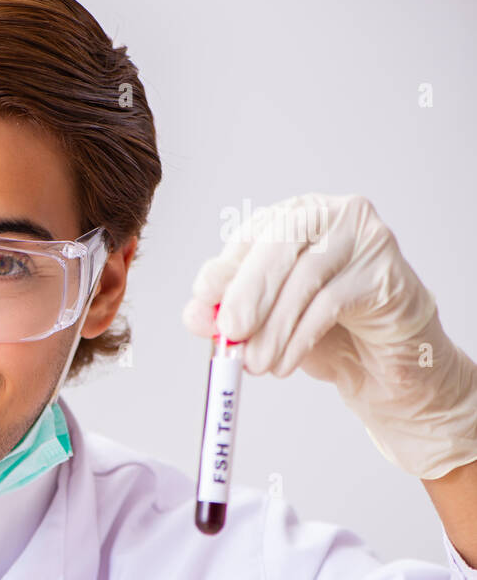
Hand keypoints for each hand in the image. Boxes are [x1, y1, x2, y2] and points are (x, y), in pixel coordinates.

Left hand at [182, 193, 476, 479]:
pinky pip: (333, 302)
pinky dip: (300, 337)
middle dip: (248, 290)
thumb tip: (193, 314)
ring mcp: (364, 238)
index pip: (255, 232)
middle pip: (281, 242)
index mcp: (294, 217)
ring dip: (273, 327)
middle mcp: (330, 215)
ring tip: (254, 364)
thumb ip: (228, 312)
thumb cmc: (322, 330)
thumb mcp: (265, 321)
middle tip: (229, 332)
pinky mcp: (387, 271)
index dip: (227, 265)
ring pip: (306, 276)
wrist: (383, 361)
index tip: (204, 294)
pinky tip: (283, 364)